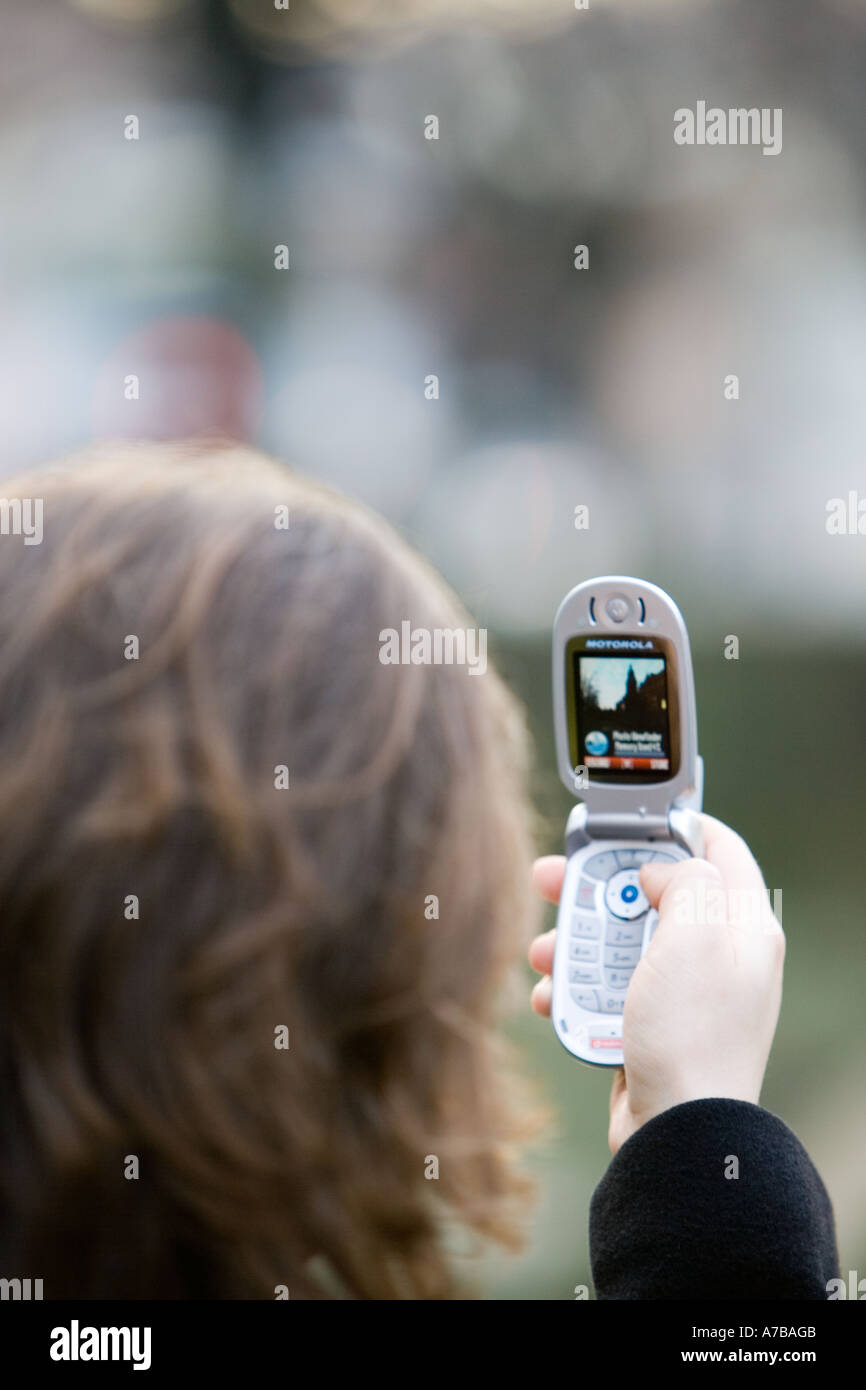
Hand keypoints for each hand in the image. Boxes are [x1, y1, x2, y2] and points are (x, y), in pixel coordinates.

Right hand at [529, 813, 784, 1153]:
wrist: (676, 1133)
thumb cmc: (691, 1035)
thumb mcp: (694, 936)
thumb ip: (685, 881)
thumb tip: (661, 873)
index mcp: (742, 927)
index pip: (721, 851)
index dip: (676, 827)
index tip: (629, 819)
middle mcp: (718, 956)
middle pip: (655, 896)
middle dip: (599, 887)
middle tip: (552, 878)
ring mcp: (684, 994)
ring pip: (622, 943)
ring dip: (577, 942)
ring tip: (543, 951)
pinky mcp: (652, 1027)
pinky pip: (608, 990)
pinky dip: (577, 989)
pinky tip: (553, 996)